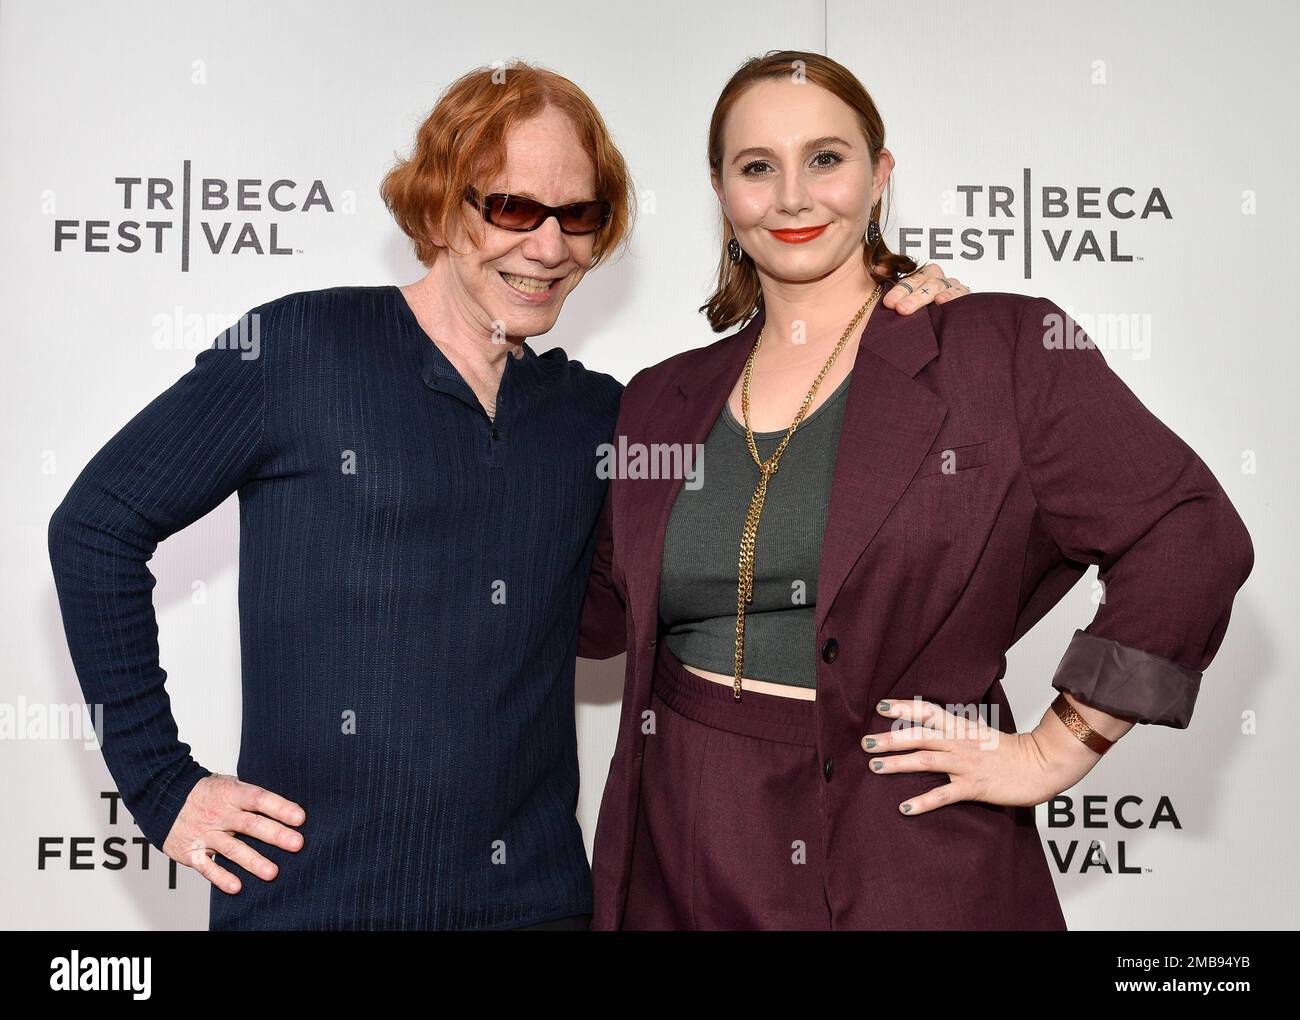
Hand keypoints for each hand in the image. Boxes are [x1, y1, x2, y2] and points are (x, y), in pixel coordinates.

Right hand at [162, 773, 306, 893]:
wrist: (163, 796)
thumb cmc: (205, 793)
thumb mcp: (228, 785)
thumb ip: (252, 798)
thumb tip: (286, 809)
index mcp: (231, 794)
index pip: (259, 799)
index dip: (280, 807)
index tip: (300, 818)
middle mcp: (219, 814)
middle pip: (250, 825)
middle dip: (275, 835)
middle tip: (297, 844)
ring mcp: (205, 833)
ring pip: (232, 848)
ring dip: (253, 861)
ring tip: (272, 872)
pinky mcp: (191, 851)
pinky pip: (206, 866)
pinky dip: (220, 877)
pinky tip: (236, 886)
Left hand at [861, 697, 1067, 813]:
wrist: (1041, 764)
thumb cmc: (1010, 751)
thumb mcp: (979, 734)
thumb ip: (956, 730)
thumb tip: (934, 728)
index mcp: (961, 728)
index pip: (928, 711)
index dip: (904, 708)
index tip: (880, 706)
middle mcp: (960, 743)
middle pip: (919, 736)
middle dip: (890, 739)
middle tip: (865, 743)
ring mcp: (966, 764)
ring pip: (926, 760)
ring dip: (898, 764)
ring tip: (874, 766)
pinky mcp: (974, 786)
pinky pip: (944, 794)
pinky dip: (923, 802)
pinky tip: (904, 807)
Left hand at [878, 263, 970, 314]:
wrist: (940, 328)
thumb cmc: (917, 311)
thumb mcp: (902, 298)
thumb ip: (891, 282)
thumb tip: (878, 268)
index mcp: (921, 277)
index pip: (910, 281)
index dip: (899, 291)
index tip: (888, 303)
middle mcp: (937, 279)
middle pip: (925, 284)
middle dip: (913, 297)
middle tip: (901, 309)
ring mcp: (952, 287)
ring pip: (940, 287)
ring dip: (932, 296)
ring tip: (928, 302)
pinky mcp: (965, 297)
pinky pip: (960, 294)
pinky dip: (952, 297)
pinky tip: (943, 302)